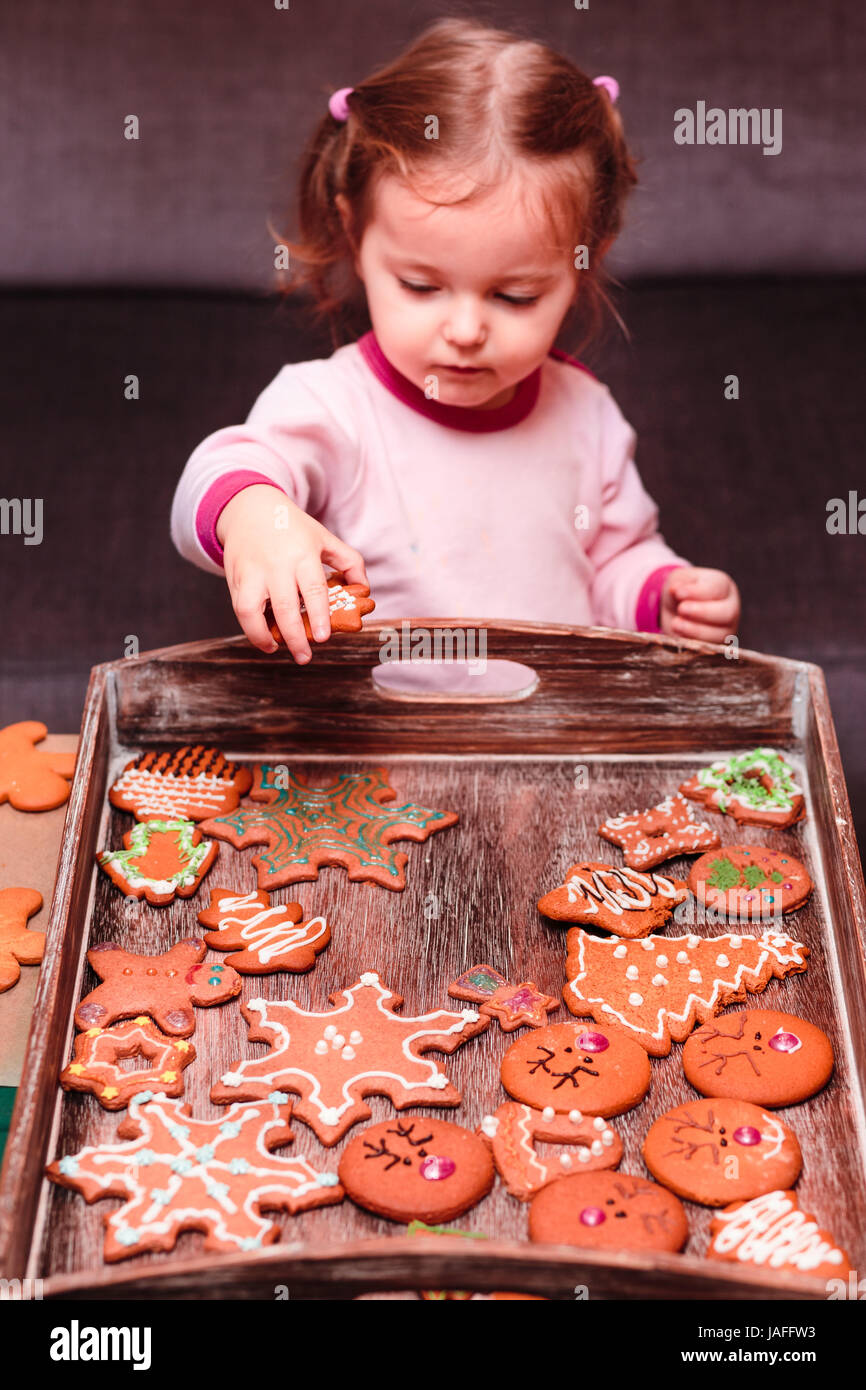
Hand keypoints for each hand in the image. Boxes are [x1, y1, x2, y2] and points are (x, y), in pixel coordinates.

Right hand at [216, 484, 366, 661]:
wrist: (249, 509)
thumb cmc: (292, 527)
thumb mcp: (324, 537)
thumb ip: (349, 562)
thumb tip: (364, 589)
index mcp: (303, 555)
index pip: (313, 589)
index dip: (319, 615)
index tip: (324, 637)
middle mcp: (276, 565)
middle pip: (284, 606)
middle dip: (295, 636)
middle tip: (305, 656)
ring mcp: (252, 572)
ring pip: (250, 610)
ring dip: (261, 635)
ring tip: (275, 648)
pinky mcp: (235, 579)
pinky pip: (239, 608)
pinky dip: (250, 627)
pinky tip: (264, 636)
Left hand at [659, 566, 740, 643]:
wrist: (677, 609)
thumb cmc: (682, 590)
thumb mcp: (678, 580)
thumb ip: (679, 583)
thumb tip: (676, 590)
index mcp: (723, 586)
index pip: (717, 588)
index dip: (697, 592)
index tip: (677, 593)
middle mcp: (730, 607)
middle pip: (727, 613)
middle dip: (702, 612)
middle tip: (681, 609)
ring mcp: (727, 629)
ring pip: (720, 634)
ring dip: (696, 630)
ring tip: (675, 623)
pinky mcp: (717, 646)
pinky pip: (710, 649)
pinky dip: (693, 643)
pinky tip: (679, 636)